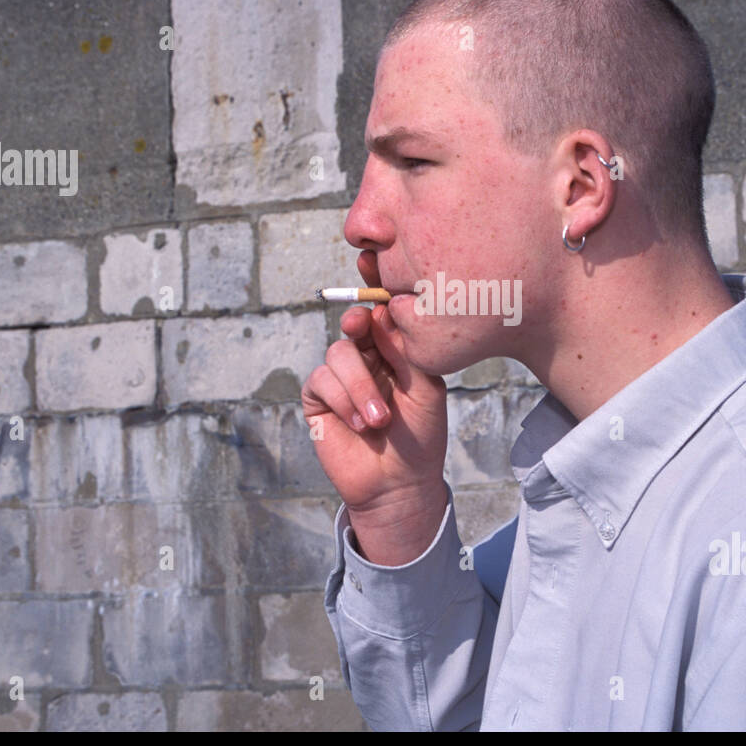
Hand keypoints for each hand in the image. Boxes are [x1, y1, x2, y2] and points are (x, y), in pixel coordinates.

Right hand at [301, 250, 448, 516]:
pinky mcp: (319, 399)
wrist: (401, 482)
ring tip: (380, 420)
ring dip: (359, 387)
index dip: (374, 287)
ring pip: (338, 353)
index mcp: (395, 348)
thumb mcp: (425, 388)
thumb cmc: (420, 435)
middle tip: (363, 327)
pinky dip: (344, 401)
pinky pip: (322, 381)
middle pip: (354, 322)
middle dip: (358, 322)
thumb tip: (382, 311)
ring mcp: (341, 377)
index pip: (383, 311)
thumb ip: (405, 350)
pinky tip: (363, 424)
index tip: (370, 262)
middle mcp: (366, 356)